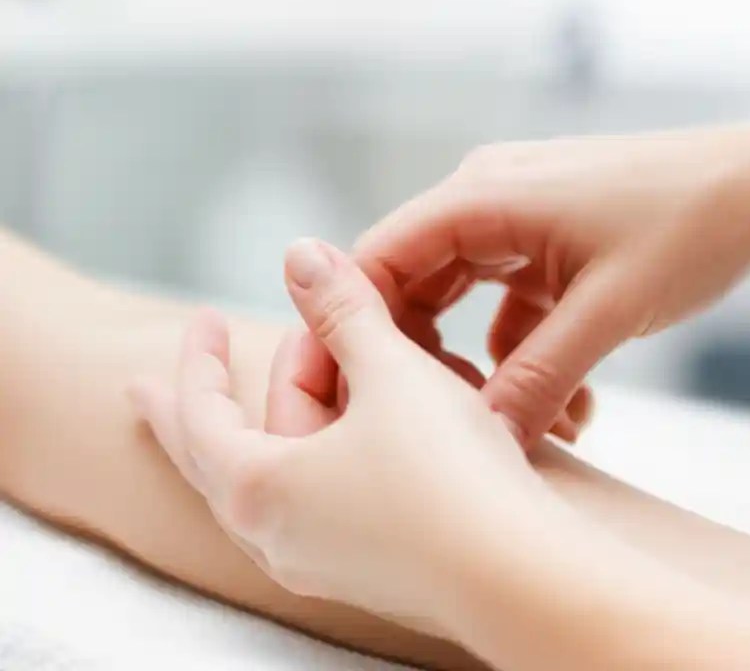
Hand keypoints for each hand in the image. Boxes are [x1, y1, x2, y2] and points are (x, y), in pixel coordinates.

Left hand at [128, 239, 548, 631]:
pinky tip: (339, 448)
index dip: (197, 358)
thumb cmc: (448, 474)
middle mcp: (280, 538)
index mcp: (260, 489)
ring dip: (272, 434)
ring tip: (255, 414)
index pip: (200, 415)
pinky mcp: (376, 573)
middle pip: (220, 461)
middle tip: (148, 390)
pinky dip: (321, 460)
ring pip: (277, 485)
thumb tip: (302, 254)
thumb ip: (345, 311)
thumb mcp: (393, 374)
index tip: (200, 316)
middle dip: (193, 413)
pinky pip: (324, 505)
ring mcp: (326, 564)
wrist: (521, 577)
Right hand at [354, 120, 749, 444]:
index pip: (376, 261)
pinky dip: (528, 359)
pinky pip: (512, 310)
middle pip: (412, 288)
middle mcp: (487, 200)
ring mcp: (520, 222)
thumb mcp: (609, 313)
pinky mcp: (552, 246)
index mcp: (482, 196)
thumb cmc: (691, 227)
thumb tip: (482, 442)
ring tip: (519, 433)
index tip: (346, 401)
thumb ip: (537, 378)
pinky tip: (574, 413)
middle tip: (434, 436)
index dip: (348, 330)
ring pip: (463, 307)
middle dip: (422, 365)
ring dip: (486, 372)